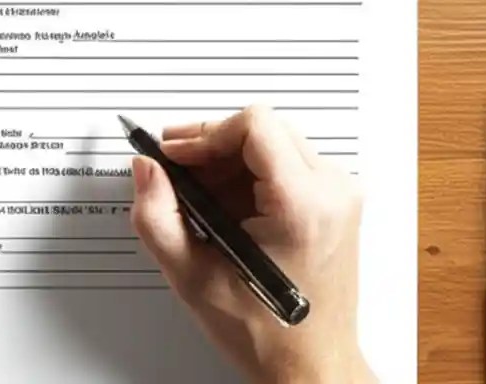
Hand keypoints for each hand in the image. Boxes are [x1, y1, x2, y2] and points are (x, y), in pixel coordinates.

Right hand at [129, 105, 375, 383]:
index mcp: (303, 205)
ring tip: (200, 199)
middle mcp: (331, 192)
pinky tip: (226, 208)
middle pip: (263, 128)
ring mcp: (339, 195)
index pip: (254, 125)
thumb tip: (147, 170)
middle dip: (213, 145)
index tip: (176, 155)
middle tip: (177, 170)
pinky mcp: (335, 202)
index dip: (205, 133)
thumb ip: (157, 216)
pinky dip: (249, 176)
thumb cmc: (267, 334)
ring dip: (229, 161)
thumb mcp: (193, 276)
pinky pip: (287, 163)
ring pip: (273, 142)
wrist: (311, 365)